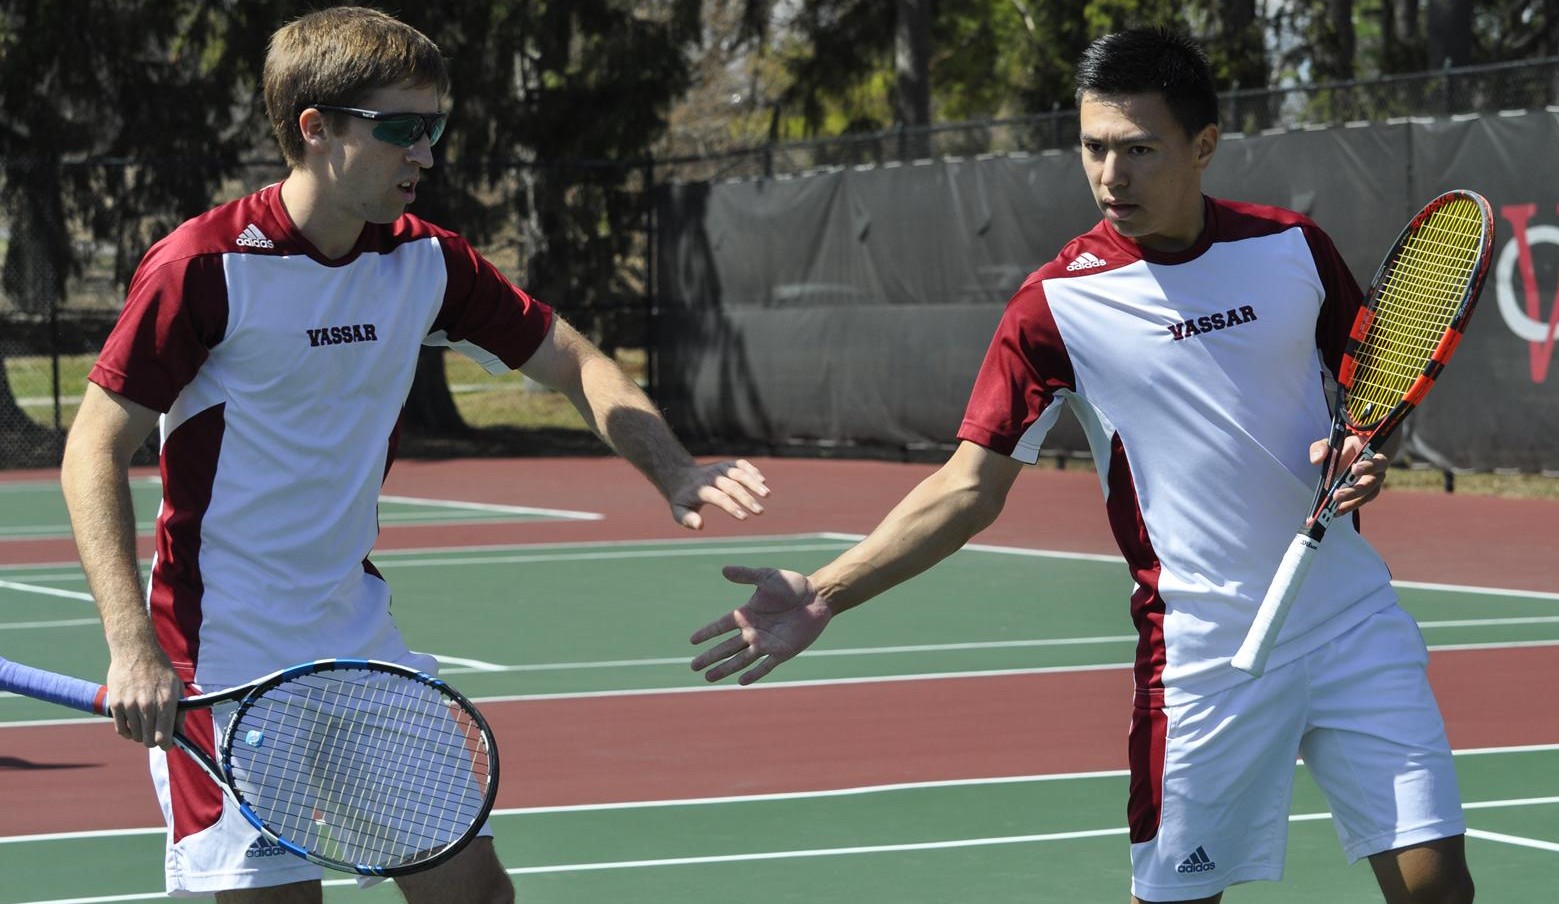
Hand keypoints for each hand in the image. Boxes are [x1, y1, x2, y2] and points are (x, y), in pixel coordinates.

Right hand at [105, 652, 183, 749]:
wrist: (135, 651)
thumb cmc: (159, 669)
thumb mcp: (176, 687)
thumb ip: (179, 712)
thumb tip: (180, 734)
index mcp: (165, 702)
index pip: (163, 738)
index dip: (166, 745)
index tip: (167, 744)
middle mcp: (146, 705)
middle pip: (148, 741)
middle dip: (153, 740)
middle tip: (155, 732)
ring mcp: (129, 705)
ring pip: (135, 736)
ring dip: (140, 734)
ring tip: (145, 723)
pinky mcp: (115, 704)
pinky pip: (120, 729)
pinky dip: (127, 730)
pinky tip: (133, 722)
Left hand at [667, 458, 769, 529]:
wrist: (680, 475)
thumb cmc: (683, 499)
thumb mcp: (679, 511)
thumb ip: (688, 519)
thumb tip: (700, 525)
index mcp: (701, 489)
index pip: (719, 497)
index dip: (732, 507)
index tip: (744, 517)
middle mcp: (712, 477)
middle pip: (732, 486)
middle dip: (747, 499)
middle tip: (760, 511)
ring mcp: (720, 468)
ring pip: (739, 473)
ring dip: (754, 482)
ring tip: (767, 494)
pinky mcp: (726, 464)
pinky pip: (741, 464)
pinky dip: (752, 470)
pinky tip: (762, 480)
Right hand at [690, 566, 831, 683]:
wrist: (816, 596)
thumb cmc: (791, 585)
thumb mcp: (766, 577)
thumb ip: (746, 575)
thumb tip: (724, 569)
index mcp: (746, 614)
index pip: (720, 626)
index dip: (707, 633)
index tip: (692, 641)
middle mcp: (752, 631)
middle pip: (726, 647)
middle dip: (710, 657)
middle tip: (693, 666)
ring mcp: (766, 643)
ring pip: (740, 660)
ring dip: (724, 669)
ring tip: (708, 678)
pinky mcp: (782, 652)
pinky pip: (765, 665)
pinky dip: (754, 674)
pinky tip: (740, 681)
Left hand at [1312, 435, 1389, 516]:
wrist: (1353, 455)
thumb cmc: (1344, 449)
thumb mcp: (1332, 444)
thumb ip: (1322, 447)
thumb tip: (1316, 459)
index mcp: (1374, 457)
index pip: (1377, 462)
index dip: (1368, 466)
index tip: (1354, 469)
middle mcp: (1378, 473)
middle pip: (1371, 484)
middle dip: (1354, 491)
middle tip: (1337, 495)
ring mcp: (1373, 485)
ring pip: (1367, 496)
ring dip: (1351, 503)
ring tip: (1335, 509)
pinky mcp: (1365, 495)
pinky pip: (1359, 503)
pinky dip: (1347, 508)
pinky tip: (1335, 513)